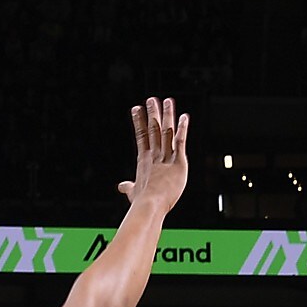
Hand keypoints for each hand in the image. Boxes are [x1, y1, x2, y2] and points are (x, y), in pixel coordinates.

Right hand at [115, 96, 190, 215]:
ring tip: (167, 101)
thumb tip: (121, 186)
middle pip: (153, 130)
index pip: (141, 136)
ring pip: (166, 131)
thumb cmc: (141, 202)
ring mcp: (166, 158)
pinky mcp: (178, 162)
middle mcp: (154, 155)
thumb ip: (128, 186)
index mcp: (144, 160)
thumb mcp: (133, 192)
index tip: (136, 108)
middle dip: (152, 113)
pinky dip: (183, 129)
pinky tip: (185, 117)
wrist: (149, 206)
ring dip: (167, 115)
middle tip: (151, 99)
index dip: (139, 122)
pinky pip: (180, 142)